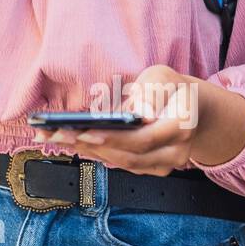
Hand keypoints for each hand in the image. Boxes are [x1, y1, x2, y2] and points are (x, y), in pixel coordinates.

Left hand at [32, 65, 202, 175]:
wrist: (189, 107)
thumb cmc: (171, 88)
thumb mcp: (162, 76)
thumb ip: (151, 91)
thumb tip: (139, 113)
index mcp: (181, 127)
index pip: (142, 139)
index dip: (113, 138)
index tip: (84, 131)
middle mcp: (175, 153)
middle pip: (127, 155)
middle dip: (89, 145)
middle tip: (55, 134)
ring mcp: (163, 165)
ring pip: (121, 163)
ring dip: (86, 151)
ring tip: (54, 137)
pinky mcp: (150, 169)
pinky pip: (120, 164)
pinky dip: (95, 153)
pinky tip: (71, 142)